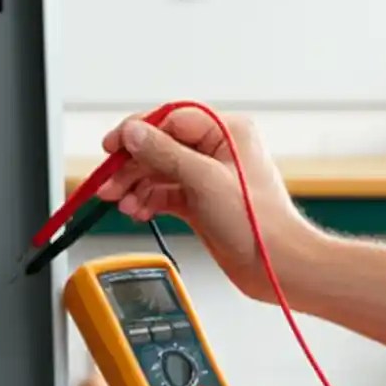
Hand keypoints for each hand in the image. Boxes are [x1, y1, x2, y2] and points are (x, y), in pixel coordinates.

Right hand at [97, 108, 326, 301]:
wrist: (276, 266)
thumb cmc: (258, 223)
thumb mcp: (205, 181)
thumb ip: (165, 153)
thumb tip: (134, 134)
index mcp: (227, 131)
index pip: (170, 119)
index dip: (137, 132)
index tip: (112, 148)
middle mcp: (218, 149)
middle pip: (160, 146)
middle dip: (132, 165)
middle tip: (109, 183)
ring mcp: (209, 175)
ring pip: (159, 170)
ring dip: (136, 185)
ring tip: (120, 201)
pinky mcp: (202, 200)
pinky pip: (166, 192)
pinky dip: (149, 200)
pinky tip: (137, 210)